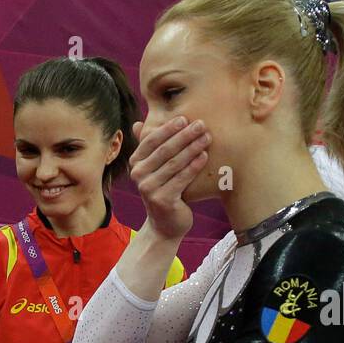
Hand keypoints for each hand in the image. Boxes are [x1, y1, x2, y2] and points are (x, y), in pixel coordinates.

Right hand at [128, 116, 209, 239]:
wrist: (165, 224)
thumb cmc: (164, 190)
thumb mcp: (154, 168)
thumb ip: (149, 147)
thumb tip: (138, 123)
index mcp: (135, 163)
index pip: (151, 140)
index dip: (168, 128)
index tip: (185, 118)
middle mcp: (138, 175)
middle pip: (165, 150)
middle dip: (184, 135)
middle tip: (201, 124)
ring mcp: (148, 188)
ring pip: (175, 163)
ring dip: (192, 148)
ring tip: (207, 137)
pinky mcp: (162, 200)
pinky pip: (182, 178)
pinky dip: (194, 166)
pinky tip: (205, 156)